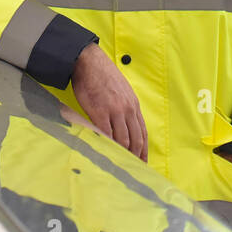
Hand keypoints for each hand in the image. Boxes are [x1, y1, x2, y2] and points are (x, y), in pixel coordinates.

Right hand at [71, 42, 147, 161]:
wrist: (88, 62)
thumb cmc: (102, 75)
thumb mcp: (121, 91)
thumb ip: (124, 107)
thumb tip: (124, 124)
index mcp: (133, 104)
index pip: (143, 132)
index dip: (143, 149)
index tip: (142, 161)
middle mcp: (127, 109)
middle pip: (136, 138)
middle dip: (135, 156)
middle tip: (133, 169)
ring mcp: (114, 111)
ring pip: (123, 139)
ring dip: (123, 154)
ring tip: (120, 166)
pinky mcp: (99, 112)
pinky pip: (106, 134)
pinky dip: (108, 146)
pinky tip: (107, 154)